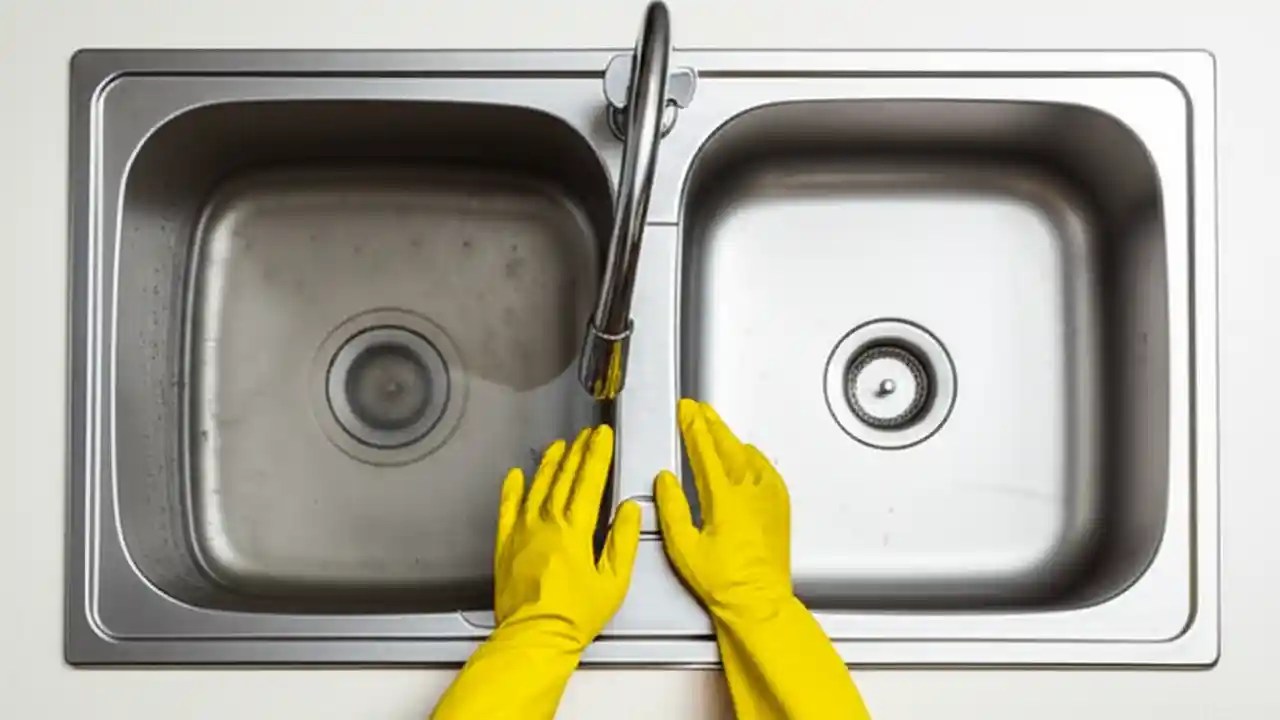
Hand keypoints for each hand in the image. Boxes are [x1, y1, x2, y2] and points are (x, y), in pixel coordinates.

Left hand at [493, 424, 641, 649]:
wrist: (535, 635)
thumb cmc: (575, 615)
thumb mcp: (614, 581)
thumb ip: (623, 541)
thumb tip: (629, 511)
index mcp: (575, 529)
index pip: (589, 481)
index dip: (597, 455)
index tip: (602, 437)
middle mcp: (547, 523)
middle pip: (563, 478)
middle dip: (576, 452)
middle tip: (584, 435)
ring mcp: (523, 532)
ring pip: (537, 487)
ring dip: (548, 464)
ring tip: (557, 446)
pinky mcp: (506, 545)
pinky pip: (508, 510)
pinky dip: (512, 490)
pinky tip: (515, 476)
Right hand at [654, 399, 792, 621]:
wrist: (758, 602)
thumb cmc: (723, 583)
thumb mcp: (683, 548)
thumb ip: (672, 509)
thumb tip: (665, 481)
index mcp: (724, 499)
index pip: (705, 451)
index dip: (693, 427)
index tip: (687, 411)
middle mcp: (750, 493)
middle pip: (729, 446)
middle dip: (712, 424)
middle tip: (699, 410)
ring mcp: (768, 499)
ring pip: (748, 455)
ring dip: (731, 438)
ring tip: (717, 427)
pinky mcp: (779, 508)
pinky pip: (766, 470)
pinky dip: (752, 456)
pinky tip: (747, 455)